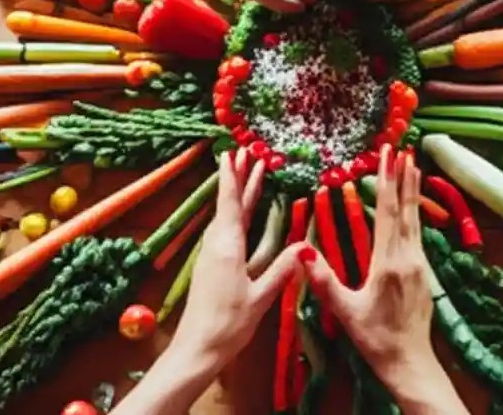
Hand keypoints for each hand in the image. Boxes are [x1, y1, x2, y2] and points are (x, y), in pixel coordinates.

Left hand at [171, 148, 305, 364]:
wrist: (196, 350)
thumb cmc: (228, 324)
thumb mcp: (261, 298)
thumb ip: (283, 270)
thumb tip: (306, 246)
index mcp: (227, 247)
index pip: (230, 204)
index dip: (233, 177)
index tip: (233, 152)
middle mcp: (216, 246)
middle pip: (229, 206)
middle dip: (239, 180)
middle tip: (248, 154)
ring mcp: (211, 257)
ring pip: (226, 219)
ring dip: (237, 197)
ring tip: (249, 178)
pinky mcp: (210, 269)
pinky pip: (225, 232)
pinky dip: (235, 217)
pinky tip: (241, 219)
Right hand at [297, 147, 466, 412]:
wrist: (410, 363)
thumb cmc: (375, 339)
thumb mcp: (345, 311)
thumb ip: (324, 280)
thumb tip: (302, 251)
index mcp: (389, 264)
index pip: (389, 213)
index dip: (388, 181)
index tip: (389, 155)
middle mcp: (409, 259)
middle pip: (407, 210)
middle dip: (404, 177)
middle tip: (405, 148)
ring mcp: (420, 266)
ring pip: (417, 221)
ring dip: (413, 192)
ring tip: (413, 167)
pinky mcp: (425, 275)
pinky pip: (419, 236)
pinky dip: (416, 214)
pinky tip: (414, 209)